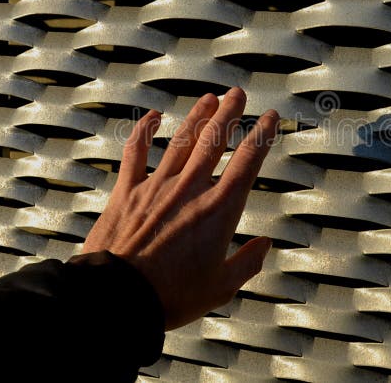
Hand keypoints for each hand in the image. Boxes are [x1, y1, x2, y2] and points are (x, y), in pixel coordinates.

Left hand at [82, 87, 278, 329]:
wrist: (119, 296)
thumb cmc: (171, 296)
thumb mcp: (221, 288)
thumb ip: (247, 263)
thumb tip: (265, 245)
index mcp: (219, 211)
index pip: (248, 163)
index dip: (262, 136)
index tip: (271, 118)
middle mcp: (191, 190)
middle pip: (215, 141)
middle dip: (229, 114)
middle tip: (238, 93)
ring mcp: (157, 186)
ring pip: (182, 140)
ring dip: (197, 116)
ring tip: (210, 97)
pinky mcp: (127, 192)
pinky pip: (136, 153)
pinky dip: (144, 132)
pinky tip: (153, 116)